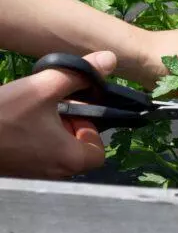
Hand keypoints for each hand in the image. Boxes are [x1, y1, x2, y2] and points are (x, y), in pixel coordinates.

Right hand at [0, 51, 115, 178]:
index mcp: (69, 159)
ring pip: (58, 151)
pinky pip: (40, 154)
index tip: (76, 111)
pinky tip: (23, 118)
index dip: (92, 130)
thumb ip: (80, 74)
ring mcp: (34, 174)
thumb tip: (111, 58)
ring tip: (38, 110)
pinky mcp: (19, 169)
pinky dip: (39, 137)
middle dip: (72, 125)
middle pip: (78, 150)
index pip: (98, 152)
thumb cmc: (4, 115)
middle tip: (56, 106)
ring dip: (54, 129)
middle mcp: (54, 173)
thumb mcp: (45, 88)